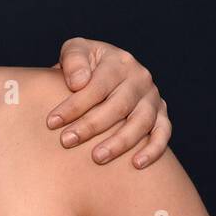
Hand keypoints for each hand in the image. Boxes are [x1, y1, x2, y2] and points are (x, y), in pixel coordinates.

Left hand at [47, 37, 170, 168]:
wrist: (105, 70)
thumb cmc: (84, 65)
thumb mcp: (76, 51)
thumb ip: (73, 60)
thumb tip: (78, 83)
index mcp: (118, 62)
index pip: (96, 86)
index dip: (74, 105)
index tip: (52, 122)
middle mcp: (140, 78)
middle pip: (118, 106)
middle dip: (90, 126)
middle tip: (67, 141)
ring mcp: (152, 97)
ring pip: (141, 122)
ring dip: (120, 142)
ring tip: (97, 158)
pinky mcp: (161, 114)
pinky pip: (163, 133)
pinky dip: (154, 149)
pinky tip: (136, 164)